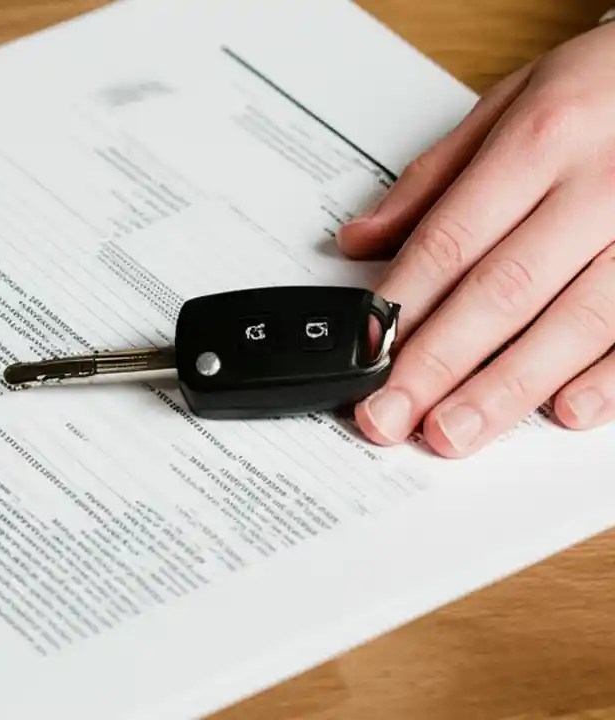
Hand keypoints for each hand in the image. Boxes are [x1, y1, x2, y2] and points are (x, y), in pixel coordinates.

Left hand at [337, 21, 614, 457]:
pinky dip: (611, 378)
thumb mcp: (513, 101)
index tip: (362, 355)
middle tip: (388, 417)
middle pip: (505, 290)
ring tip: (453, 433)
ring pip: (578, 322)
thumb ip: (433, 179)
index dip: (402, 306)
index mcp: (544, 139)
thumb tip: (359, 241)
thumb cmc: (606, 86)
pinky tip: (565, 412)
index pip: (453, 239)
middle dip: (439, 364)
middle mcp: (602, 186)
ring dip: (510, 388)